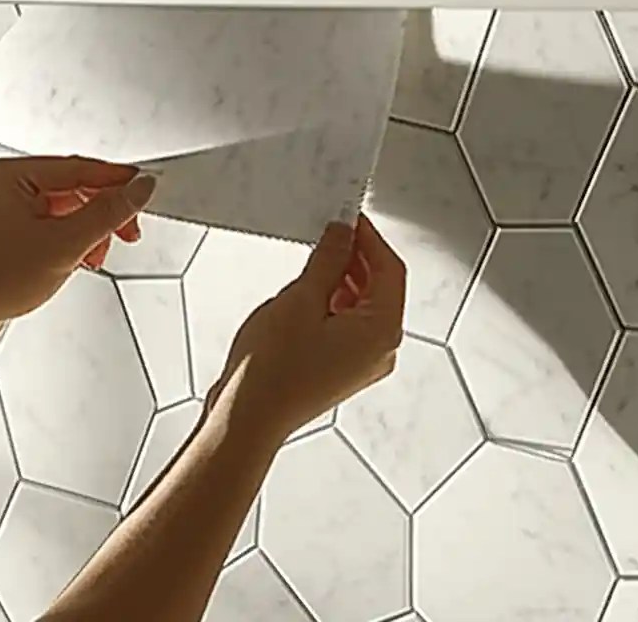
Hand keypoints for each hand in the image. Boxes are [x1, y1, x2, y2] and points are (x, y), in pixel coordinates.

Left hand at [0, 156, 157, 335]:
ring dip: (88, 232)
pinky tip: (76, 259)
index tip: (145, 190)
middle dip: (102, 214)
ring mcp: (2, 209)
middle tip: (126, 232)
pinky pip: (51, 225)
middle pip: (74, 188)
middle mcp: (2, 185)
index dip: (117, 181)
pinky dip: (70, 241)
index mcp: (8, 174)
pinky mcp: (7, 231)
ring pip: (65, 209)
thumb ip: (109, 212)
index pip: (79, 167)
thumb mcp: (66, 243)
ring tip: (92, 255)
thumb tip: (138, 189)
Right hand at [215, 215, 406, 438]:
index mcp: (382, 331)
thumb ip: (329, 261)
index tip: (350, 218)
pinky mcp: (343, 369)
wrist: (246, 419)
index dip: (370, 239)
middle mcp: (381, 350)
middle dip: (358, 257)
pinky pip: (350, 326)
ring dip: (345, 279)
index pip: (390, 270)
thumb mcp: (301, 299)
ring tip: (317, 258)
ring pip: (365, 307)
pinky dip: (336, 302)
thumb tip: (343, 235)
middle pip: (382, 289)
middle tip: (331, 232)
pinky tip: (311, 290)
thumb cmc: (270, 372)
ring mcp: (363, 363)